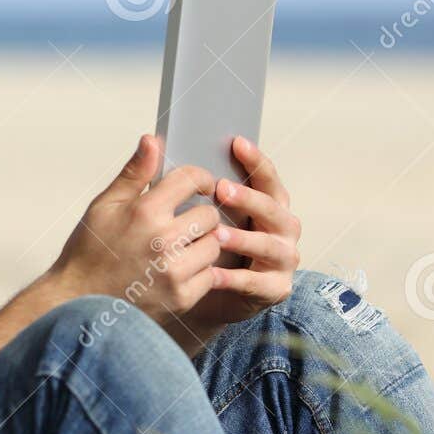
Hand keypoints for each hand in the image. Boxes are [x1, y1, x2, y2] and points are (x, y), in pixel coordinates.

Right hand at [45, 135, 222, 333]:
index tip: (201, 186)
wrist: (80, 304)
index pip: (192, 179)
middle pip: (209, 215)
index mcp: (145, 211)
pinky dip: (201, 271)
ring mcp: (174, 271)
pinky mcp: (181, 297)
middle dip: (201, 214)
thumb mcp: (104, 206)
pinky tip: (183, 269)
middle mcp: (163, 240)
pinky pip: (211, 275)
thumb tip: (152, 140)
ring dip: (204, 243)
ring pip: (215, 245)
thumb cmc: (90, 251)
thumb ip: (134, 173)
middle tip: (187, 221)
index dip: (201, 178)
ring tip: (185, 246)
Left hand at [173, 135, 301, 350]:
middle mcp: (282, 227)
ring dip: (244, 239)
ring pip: (268, 245)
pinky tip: (214, 275)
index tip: (236, 142)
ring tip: (218, 234)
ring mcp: (282, 258)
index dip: (255, 160)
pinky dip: (236, 279)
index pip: (266, 176)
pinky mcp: (275, 288)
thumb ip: (177, 180)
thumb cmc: (202, 246)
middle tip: (222, 189)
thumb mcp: (187, 211)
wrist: (203, 293)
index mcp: (268, 202)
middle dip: (248, 198)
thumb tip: (151, 140)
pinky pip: (257, 282)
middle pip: (272, 208)